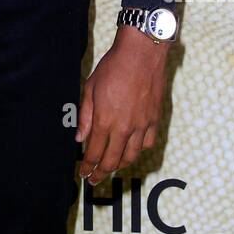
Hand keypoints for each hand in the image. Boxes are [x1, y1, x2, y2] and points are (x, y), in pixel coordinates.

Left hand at [75, 26, 169, 183]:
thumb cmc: (113, 67)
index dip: (87, 166)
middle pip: (112, 160)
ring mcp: (142, 125)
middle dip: (101, 173)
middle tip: (94, 179)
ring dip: (119, 166)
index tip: (83, 173)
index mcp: (105, 120)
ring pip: (131, 156)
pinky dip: (138, 151)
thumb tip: (79, 138)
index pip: (94, 153)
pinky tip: (132, 151)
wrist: (141, 54)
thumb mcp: (90, 88)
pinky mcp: (154, 119)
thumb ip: (85, 116)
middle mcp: (124, 127)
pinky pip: (148, 144)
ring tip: (111, 169)